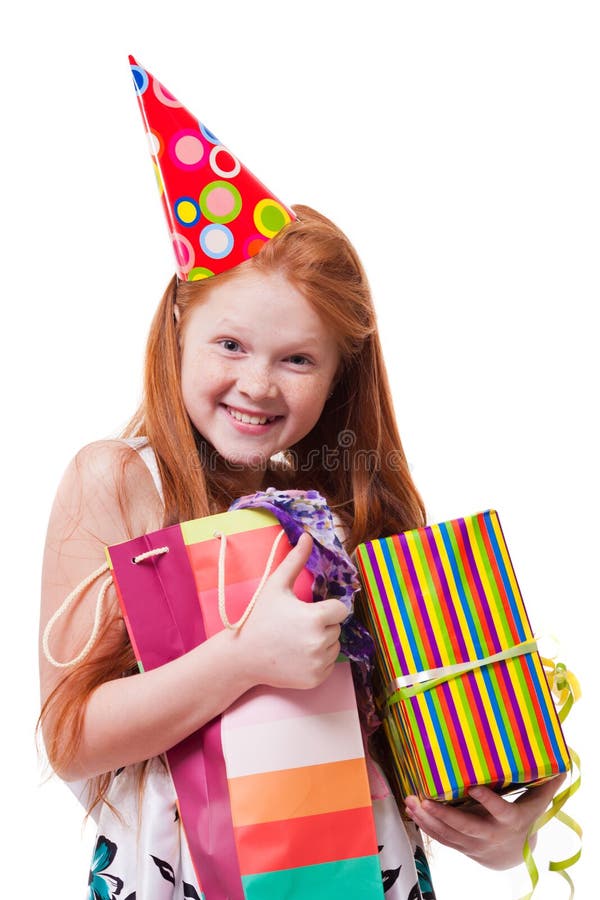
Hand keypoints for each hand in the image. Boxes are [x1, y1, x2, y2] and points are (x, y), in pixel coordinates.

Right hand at [236, 533, 348, 690]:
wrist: (243, 656)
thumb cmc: (259, 618)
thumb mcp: (276, 586)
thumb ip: (296, 560)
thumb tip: (308, 536)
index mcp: (315, 618)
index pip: (340, 609)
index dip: (327, 607)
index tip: (310, 610)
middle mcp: (320, 642)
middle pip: (337, 627)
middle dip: (322, 624)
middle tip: (297, 625)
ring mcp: (318, 663)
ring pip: (334, 646)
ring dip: (322, 642)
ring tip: (297, 640)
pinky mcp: (315, 679)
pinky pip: (329, 665)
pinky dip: (318, 660)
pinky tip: (298, 655)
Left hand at [404, 774, 565, 869]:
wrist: (512, 855)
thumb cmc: (522, 820)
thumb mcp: (536, 804)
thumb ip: (545, 785)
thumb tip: (563, 765)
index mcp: (509, 821)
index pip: (500, 811)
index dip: (488, 801)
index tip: (475, 786)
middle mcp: (489, 835)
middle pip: (466, 827)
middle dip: (444, 815)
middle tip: (425, 800)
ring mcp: (472, 843)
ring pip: (448, 834)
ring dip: (427, 819)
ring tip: (411, 801)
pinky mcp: (460, 846)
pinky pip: (441, 838)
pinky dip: (425, 826)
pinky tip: (411, 811)